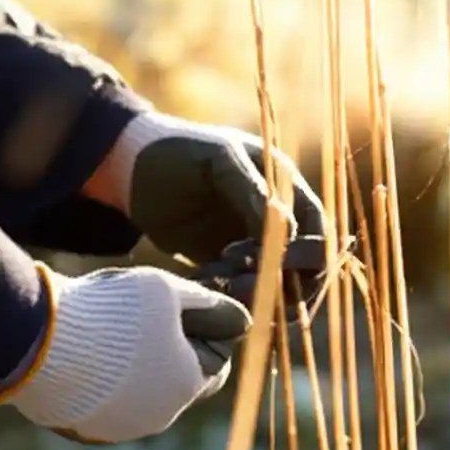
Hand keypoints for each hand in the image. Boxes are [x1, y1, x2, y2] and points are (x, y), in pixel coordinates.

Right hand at [0, 263, 251, 443]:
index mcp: (188, 385)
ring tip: (113, 334)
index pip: (218, 361)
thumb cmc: (110, 311)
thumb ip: (211, 305)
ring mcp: (121, 428)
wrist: (34, 341)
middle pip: (182, 382)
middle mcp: (160, 416)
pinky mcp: (86, 432)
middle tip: (151, 321)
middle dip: (176, 353)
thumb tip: (243, 319)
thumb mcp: (168, 290)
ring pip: (144, 397)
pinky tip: (89, 357)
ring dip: (140, 371)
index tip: (185, 309)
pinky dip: (108, 386)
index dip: (206, 332)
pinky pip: (108, 408)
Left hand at [84, 112, 332, 310]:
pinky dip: (230, 297)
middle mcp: (279, 223)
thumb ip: (253, 191)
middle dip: (281, 284)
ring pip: (278, 290)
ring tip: (218, 281)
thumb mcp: (218, 161)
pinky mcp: (229, 268)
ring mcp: (254, 247)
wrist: (130, 169)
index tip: (278, 264)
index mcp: (286, 190)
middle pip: (307, 271)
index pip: (319, 233)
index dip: (309, 256)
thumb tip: (287, 227)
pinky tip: (203, 281)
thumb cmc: (176, 151)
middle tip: (238, 283)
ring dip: (255, 295)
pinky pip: (244, 294)